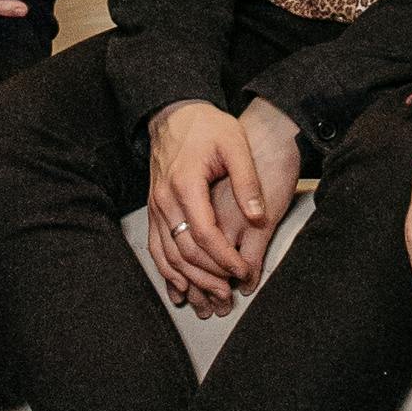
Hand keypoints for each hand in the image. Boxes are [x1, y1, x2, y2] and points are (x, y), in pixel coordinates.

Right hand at [145, 97, 299, 315]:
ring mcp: (156, 206)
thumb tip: (257, 215)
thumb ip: (246, 180)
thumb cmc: (207, 126)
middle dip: (208, 276)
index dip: (224, 258)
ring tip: (211, 297)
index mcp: (186, 184)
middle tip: (229, 293)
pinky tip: (180, 287)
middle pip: (184, 251)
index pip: (204, 234)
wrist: (175, 113)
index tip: (242, 270)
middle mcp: (165, 199)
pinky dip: (167, 271)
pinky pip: (156, 247)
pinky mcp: (154, 209)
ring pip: (167, 255)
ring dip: (189, 280)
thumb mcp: (235, 144)